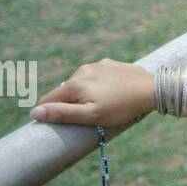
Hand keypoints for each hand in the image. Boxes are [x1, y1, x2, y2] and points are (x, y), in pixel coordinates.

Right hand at [30, 60, 154, 126]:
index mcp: (75, 84)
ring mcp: (97, 64)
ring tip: (104, 104)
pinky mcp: (110, 64)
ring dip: (85, 94)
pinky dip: (98, 85)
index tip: (65, 122)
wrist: (151, 90)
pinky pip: (96, 76)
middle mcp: (82, 70)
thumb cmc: (121, 107)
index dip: (52, 113)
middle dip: (71, 104)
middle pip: (65, 91)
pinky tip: (112, 93)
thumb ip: (62, 114)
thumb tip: (35, 112)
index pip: (49, 100)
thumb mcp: (90, 116)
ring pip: (81, 83)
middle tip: (92, 114)